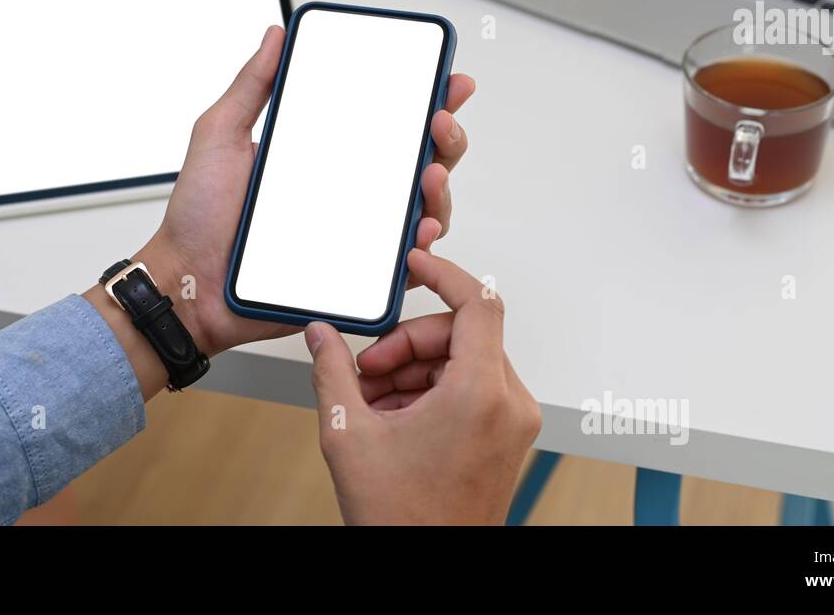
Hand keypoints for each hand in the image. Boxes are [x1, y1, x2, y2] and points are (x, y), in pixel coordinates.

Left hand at [136, 25, 475, 355]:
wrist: (185, 282)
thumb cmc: (198, 217)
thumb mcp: (220, 135)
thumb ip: (251, 84)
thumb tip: (276, 36)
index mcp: (326, 157)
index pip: (389, 123)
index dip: (426, 100)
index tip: (445, 80)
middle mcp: (349, 194)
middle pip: (421, 163)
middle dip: (446, 138)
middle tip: (438, 121)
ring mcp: (355, 236)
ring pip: (422, 213)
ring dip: (440, 191)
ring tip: (429, 174)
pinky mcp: (354, 278)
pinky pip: (400, 269)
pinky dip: (418, 252)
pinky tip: (417, 233)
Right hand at [304, 248, 540, 524]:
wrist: (428, 571)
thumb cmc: (403, 519)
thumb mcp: (350, 435)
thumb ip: (332, 371)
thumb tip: (321, 335)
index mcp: (479, 395)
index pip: (478, 302)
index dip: (444, 272)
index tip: (417, 263)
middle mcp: (508, 404)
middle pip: (462, 334)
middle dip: (408, 343)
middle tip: (367, 370)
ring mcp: (512, 422)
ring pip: (464, 361)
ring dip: (415, 369)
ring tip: (374, 402)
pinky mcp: (507, 437)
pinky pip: (472, 388)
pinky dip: (432, 390)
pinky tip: (393, 416)